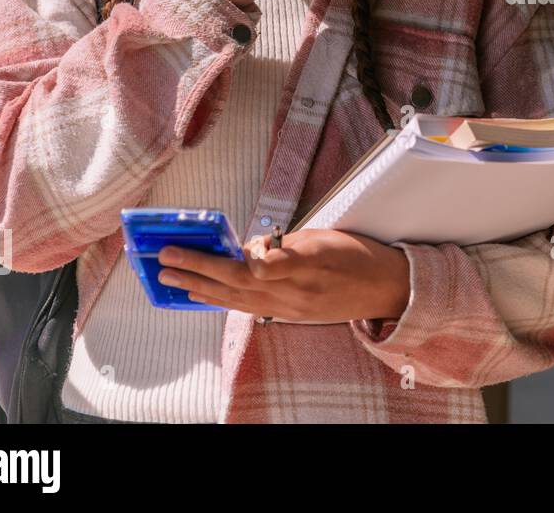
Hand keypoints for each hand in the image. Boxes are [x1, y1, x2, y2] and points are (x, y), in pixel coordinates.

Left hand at [155, 228, 410, 323]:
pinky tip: (202, 295)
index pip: (264, 265)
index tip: (213, 248)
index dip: (237, 259)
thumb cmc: (360, 257)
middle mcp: (295, 293)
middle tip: (165, 259)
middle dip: (198, 270)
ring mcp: (290, 308)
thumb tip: (252, 251)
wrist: (387, 290)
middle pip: (238, 283)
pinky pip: (247, 307)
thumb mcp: (329, 238)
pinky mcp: (289, 314)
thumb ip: (289, 246)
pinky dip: (221, 300)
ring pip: (237, 299)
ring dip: (200, 288)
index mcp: (307, 267)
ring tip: (170, 280)